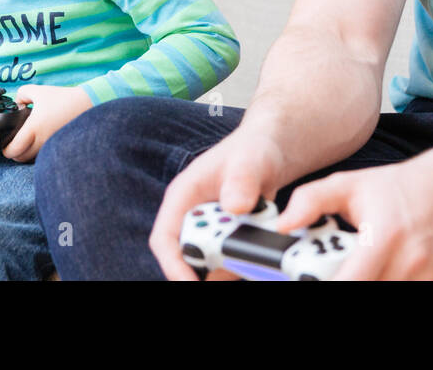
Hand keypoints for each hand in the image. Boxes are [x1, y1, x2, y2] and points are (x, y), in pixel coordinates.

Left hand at [0, 85, 92, 162]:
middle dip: (14, 153)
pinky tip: (40, 142)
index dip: (5, 150)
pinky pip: (44, 156)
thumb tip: (17, 104)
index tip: (4, 144)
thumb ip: (21, 94)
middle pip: (21, 159)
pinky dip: (38, 152)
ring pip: (32, 159)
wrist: (87, 104)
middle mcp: (42, 141)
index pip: (14, 150)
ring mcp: (52, 146)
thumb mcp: (38, 91)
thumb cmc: (63, 98)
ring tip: (27, 142)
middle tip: (13, 143)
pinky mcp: (60, 147)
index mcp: (34, 128)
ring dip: (26, 154)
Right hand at [148, 123, 290, 280]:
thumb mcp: (249, 160)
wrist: (269, 152)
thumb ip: (242, 180)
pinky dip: (244, 265)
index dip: (173, 265)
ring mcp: (209, 231)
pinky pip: (230, 263)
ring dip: (230, 268)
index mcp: (183, 197)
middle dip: (207, 271)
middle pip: (187, 258)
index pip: (164, 239)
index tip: (190, 283)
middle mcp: (191, 218)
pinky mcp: (227, 241)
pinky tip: (263, 260)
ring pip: (210, 265)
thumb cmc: (252, 149)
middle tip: (238, 271)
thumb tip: (234, 206)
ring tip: (256, 258)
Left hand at [276, 147, 432, 279]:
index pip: (350, 281)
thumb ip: (311, 200)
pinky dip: (387, 285)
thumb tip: (284, 224)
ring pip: (386, 293)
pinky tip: (380, 271)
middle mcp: (410, 261)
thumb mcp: (350, 184)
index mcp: (384, 236)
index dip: (325, 282)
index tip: (309, 276)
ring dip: (368, 284)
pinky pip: (406, 294)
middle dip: (343, 282)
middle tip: (330, 269)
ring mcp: (428, 278)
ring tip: (358, 267)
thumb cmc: (399, 188)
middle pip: (367, 290)